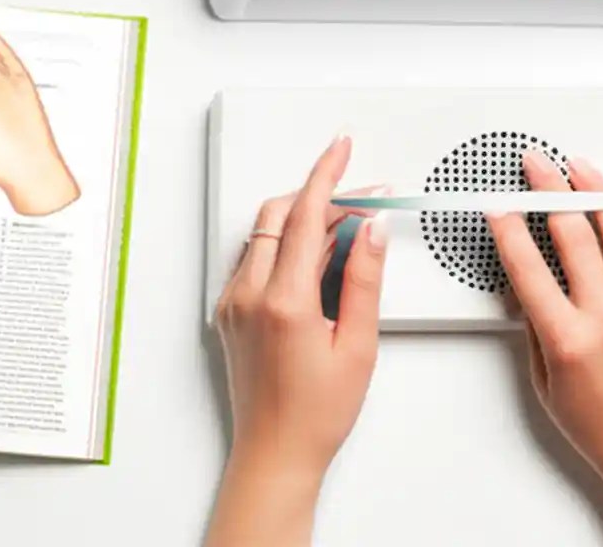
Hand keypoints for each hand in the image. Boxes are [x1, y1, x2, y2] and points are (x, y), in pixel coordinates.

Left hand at [206, 135, 388, 546]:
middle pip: (279, 215)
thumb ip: (364, 279)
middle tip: (364, 199)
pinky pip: (257, 259)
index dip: (327, 174)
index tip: (341, 148)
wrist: (275, 455)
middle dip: (321, 196)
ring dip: (304, 221)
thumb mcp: (358, 345)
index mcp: (283, 301)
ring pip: (266, 234)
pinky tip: (319, 260)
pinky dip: (288, 246)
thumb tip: (372, 230)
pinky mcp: (230, 312)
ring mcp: (234, 303)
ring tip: (350, 234)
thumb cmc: (316, 414)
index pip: (304, 215)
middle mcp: (248, 296)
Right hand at [487, 151, 602, 546]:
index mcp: (568, 340)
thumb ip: (535, 330)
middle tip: (536, 166)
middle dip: (548, 190)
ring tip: (582, 167)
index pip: (528, 267)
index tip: (499, 206)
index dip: (509, 229)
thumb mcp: (545, 384)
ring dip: (598, 191)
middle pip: (573, 235)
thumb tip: (525, 287)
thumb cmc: (601, 430)